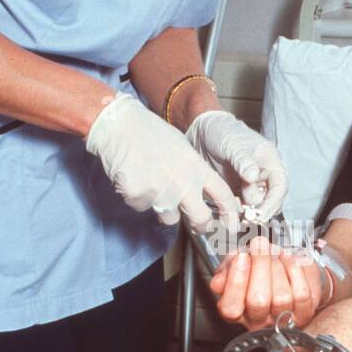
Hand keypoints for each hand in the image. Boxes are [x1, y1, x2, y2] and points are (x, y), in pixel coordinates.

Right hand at [85, 92, 239, 232]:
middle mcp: (182, 181)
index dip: (231, 215)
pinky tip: (134, 178)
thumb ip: (193, 172)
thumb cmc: (150, 134)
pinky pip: (143, 208)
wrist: (119, 125)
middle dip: (201, 226)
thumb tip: (200, 195)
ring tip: (151, 182)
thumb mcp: (182, 148)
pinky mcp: (138, 196)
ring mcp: (160, 191)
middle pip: (201, 219)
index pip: (223, 195)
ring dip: (162, 207)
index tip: (232, 226)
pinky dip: (138, 198)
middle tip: (197, 226)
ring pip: (169, 218)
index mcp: (196, 167)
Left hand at [185, 111, 287, 221]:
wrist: (203, 133)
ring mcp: (250, 186)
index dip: (272, 202)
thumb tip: (254, 177)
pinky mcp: (237, 192)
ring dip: (247, 215)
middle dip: (259, 212)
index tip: (260, 214)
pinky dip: (235, 213)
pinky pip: (241, 208)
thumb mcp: (233, 144)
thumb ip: (244, 161)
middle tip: (245, 219)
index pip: (280, 187)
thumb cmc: (223, 132)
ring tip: (234, 217)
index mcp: (270, 162)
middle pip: (270, 201)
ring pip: (255, 207)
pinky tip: (226, 213)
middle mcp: (264, 176)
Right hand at [209, 233, 326, 330]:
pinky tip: (288, 260)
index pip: (231, 307)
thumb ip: (225, 269)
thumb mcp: (235, 263)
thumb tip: (220, 281)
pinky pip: (301, 294)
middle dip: (260, 266)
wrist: (284, 265)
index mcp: (236, 310)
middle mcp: (258, 320)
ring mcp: (281, 319)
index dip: (236, 281)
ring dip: (278, 267)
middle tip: (260, 245)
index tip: (241, 257)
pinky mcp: (303, 313)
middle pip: (258, 301)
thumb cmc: (257, 267)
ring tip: (274, 253)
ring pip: (281, 297)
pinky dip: (295, 271)